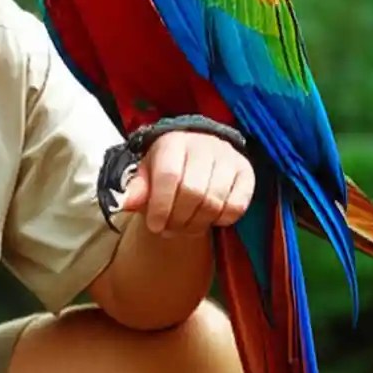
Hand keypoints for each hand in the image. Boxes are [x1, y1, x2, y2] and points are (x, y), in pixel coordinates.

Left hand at [118, 130, 254, 236]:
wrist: (195, 160)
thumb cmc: (166, 170)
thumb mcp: (145, 176)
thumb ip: (135, 190)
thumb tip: (125, 203)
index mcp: (173, 141)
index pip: (169, 176)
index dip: (161, 206)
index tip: (153, 226)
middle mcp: (204, 144)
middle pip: (194, 192)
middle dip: (178, 219)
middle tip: (168, 230)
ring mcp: (228, 157)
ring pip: (215, 202)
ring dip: (197, 224)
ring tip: (184, 228)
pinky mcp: (247, 172)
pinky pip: (237, 207)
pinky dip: (221, 220)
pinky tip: (207, 219)